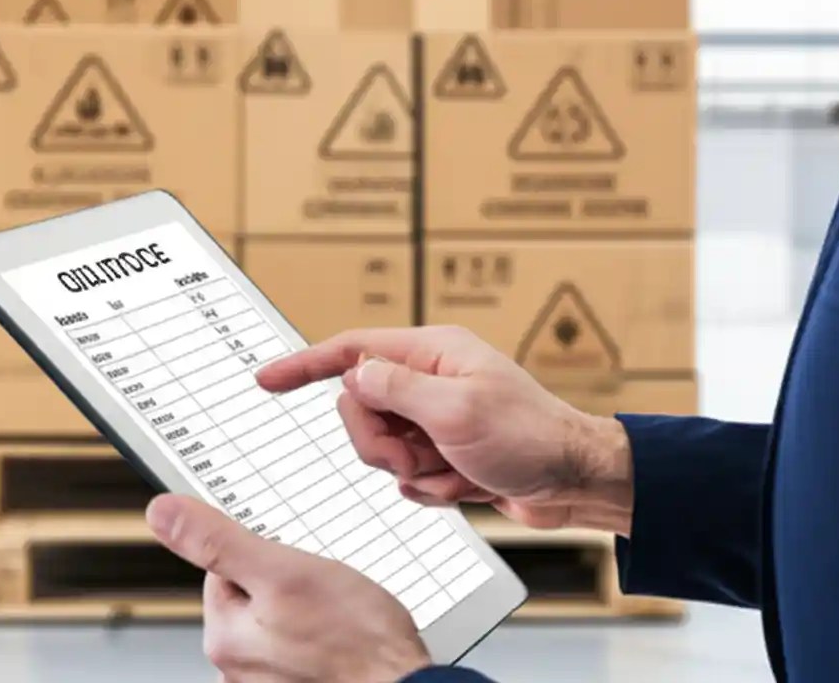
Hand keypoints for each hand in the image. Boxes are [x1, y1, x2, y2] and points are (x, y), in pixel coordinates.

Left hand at [146, 494, 430, 682]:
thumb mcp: (284, 571)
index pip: (223, 570)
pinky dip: (318, 643)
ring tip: (336, 619)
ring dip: (304, 616)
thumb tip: (163, 514)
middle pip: (250, 599)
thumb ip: (220, 542)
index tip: (292, 566)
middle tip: (322, 593)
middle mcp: (236, 669)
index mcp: (225, 637)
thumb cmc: (358, 640)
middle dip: (285, 588)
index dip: (264, 557)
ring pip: (277, 624)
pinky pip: (298, 651)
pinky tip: (340, 642)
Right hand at [256, 326, 634, 534]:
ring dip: (412, 471)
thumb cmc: (530, 437)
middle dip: (381, 443)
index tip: (266, 380)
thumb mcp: (458, 409)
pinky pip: (407, 476)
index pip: (352, 351)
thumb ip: (397, 388)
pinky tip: (465, 485)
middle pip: (360, 408)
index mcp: (432, 354)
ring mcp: (434, 419)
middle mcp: (429, 381)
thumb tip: (354, 373)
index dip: (305, 364)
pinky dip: (432, 488)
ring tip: (452, 471)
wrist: (572, 482)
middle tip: (419, 455)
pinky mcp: (443, 453)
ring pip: (380, 448)